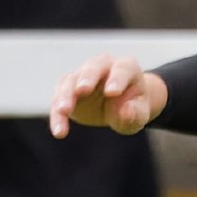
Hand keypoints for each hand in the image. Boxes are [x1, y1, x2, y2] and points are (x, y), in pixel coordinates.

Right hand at [49, 54, 166, 138]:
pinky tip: (59, 131)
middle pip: (92, 69)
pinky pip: (59, 100)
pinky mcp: (68, 88)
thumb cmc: (134, 108)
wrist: (121, 108)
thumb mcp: (139, 114)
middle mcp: (102, 66)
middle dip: (86, 79)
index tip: (112, 93)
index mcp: (126, 67)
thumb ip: (135, 113)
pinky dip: (57, 115)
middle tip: (82, 90)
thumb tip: (126, 111)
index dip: (117, 79)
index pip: (121, 69)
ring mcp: (82, 75)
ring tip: (63, 111)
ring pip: (70, 82)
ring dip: (65, 96)